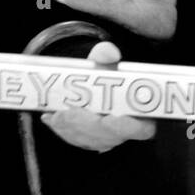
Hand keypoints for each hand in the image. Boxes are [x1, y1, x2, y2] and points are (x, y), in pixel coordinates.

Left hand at [41, 40, 156, 152]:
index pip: (143, 129)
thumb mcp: (106, 60)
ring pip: (91, 140)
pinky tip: (52, 117)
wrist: (94, 83)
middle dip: (89, 126)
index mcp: (142, 113)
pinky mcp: (91, 142)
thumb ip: (107, 55)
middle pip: (110, 136)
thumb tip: (110, 53)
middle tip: (71, 113)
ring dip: (73, 128)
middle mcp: (127, 130)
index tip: (111, 118)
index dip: (128, 127)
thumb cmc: (106, 72)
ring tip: (58, 113)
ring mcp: (109, 139)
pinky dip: (63, 129)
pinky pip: (76, 139)